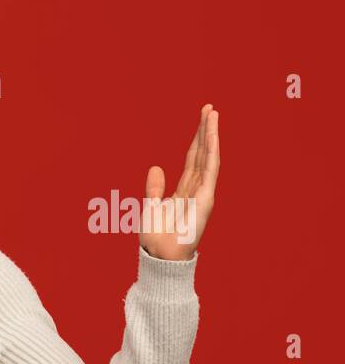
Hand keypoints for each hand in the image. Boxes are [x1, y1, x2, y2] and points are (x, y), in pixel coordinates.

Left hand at [139, 103, 219, 260]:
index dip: (196, 138)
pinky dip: (212, 153)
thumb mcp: (151, 207)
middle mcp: (196, 188)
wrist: (160, 256)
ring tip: (213, 114)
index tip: (200, 118)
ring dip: (211, 135)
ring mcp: (203, 193)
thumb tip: (155, 167)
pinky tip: (212, 136)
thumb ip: (154, 187)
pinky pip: (210, 171)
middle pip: (203, 153)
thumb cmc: (157, 238)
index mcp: (183, 189)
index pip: (192, 158)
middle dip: (205, 130)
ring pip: (209, 157)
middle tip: (209, 108)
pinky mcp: (206, 199)